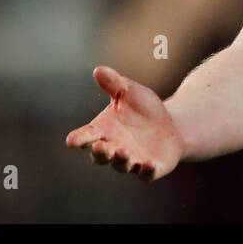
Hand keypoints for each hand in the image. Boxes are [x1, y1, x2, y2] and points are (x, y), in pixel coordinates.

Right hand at [65, 66, 183, 181]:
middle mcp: (114, 148)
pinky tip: (148, 165)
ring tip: (123, 151)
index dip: (79, 139)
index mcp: (104, 130)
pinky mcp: (150, 169)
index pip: (87, 136)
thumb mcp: (130, 91)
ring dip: (121, 160)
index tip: (71, 141)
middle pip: (101, 155)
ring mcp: (132, 160)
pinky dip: (146, 171)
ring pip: (122, 165)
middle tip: (100, 146)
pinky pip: (146, 174)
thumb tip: (98, 70)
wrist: (171, 125)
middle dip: (100, 152)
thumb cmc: (144, 108)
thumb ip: (114, 83)